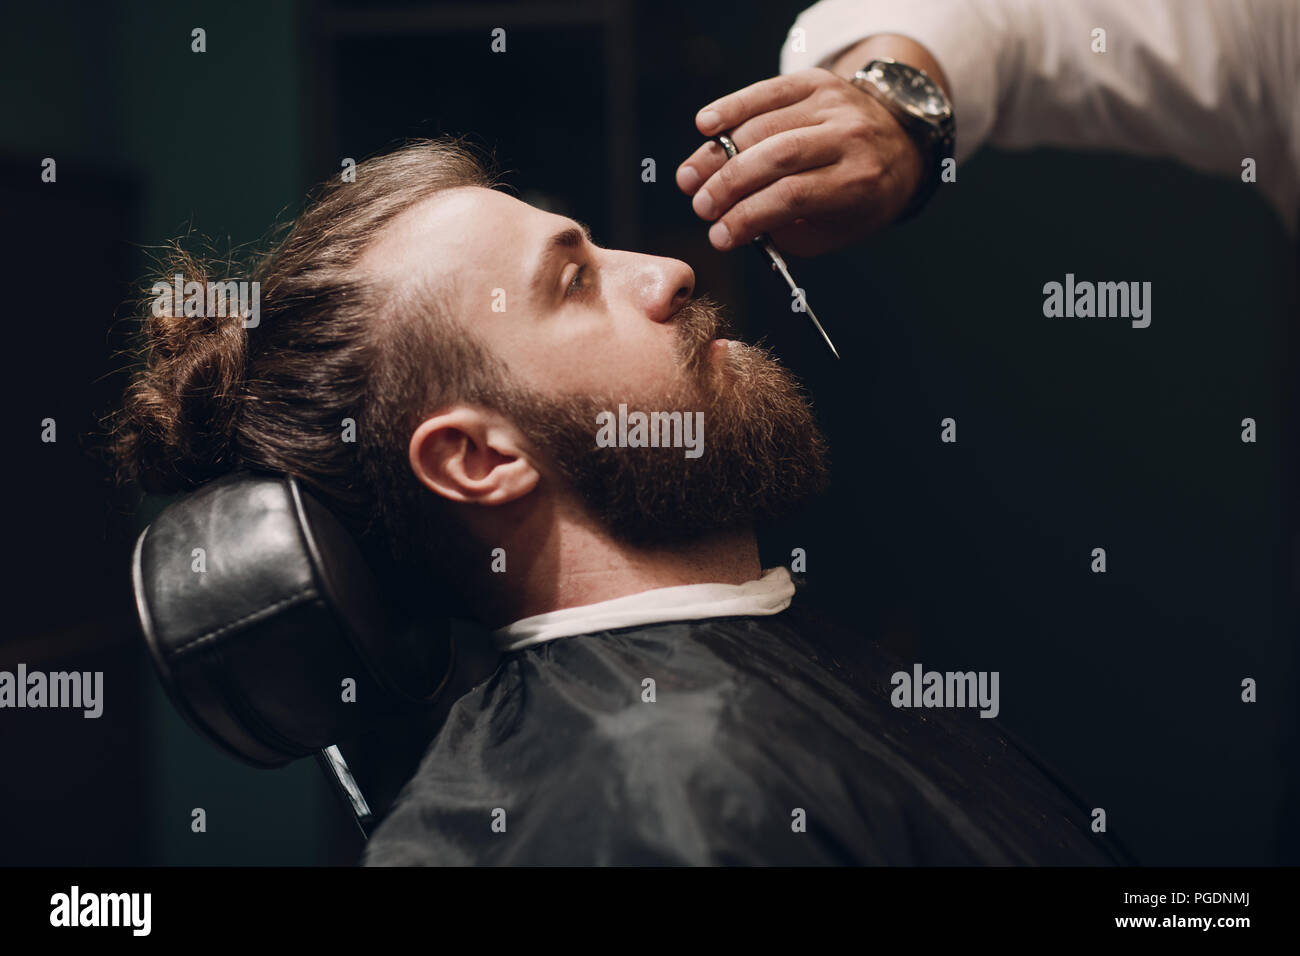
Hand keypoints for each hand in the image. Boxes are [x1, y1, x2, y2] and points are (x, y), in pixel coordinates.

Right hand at [676, 67, 924, 257]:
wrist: (901, 141)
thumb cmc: (862, 195)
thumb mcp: (838, 230)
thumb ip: (790, 233)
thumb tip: (735, 224)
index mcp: (858, 180)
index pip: (793, 196)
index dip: (748, 217)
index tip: (719, 237)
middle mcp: (848, 136)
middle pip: (776, 157)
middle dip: (728, 185)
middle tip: (700, 207)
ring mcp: (831, 104)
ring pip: (764, 126)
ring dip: (719, 154)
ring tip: (690, 178)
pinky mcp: (815, 82)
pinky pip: (766, 91)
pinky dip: (731, 107)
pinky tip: (705, 127)